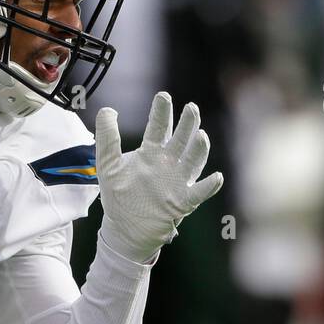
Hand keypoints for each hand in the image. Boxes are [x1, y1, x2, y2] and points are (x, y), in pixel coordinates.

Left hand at [94, 92, 222, 262]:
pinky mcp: (182, 201)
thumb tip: (108, 110)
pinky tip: (216, 177)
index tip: (163, 96)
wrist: (124, 227)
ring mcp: (177, 181)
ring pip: (192, 161)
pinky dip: (208, 186)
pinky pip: (198, 192)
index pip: (158, 127)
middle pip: (180, 139)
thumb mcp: (107, 164)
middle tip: (191, 107)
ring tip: (201, 136)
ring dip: (198, 149)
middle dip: (187, 123)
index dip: (161, 112)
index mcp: (151, 152)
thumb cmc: (119, 194)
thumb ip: (107, 137)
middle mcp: (167, 163)